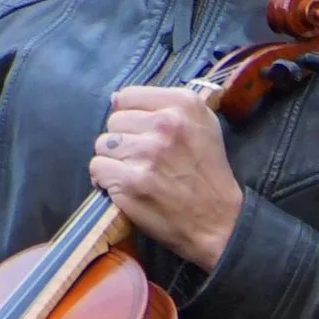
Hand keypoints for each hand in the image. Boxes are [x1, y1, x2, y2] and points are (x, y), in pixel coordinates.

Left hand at [90, 82, 245, 268]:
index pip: (128, 96)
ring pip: (103, 145)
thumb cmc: (209, 175)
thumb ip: (166, 106)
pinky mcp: (131, 180)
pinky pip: (98, 168)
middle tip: (143, 160)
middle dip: (123, 140)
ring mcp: (147, 152)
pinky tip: (125, 188)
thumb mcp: (204, 126)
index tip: (143, 134)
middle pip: (114, 121)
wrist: (220, 223)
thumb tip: (116, 99)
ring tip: (136, 174)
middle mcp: (166, 124)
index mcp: (184, 105)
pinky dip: (105, 181)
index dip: (131, 117)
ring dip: (114, 161)